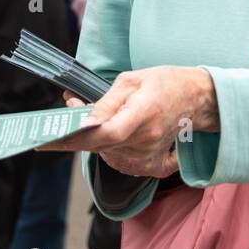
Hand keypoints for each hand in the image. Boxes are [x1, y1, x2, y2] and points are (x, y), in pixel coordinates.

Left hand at [37, 65, 217, 177]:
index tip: (49, 136)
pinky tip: (119, 135)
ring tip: (102, 117)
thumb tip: (82, 116)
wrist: (200, 100)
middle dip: (80, 130)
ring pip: (107, 155)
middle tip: (73, 109)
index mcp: (144, 114)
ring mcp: (150, 158)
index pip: (105, 132)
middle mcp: (147, 140)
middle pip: (100, 145)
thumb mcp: (134, 80)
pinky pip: (121, 163)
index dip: (75, 136)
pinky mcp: (153, 167)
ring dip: (97, 140)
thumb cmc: (167, 83)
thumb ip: (106, 101)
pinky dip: (112, 150)